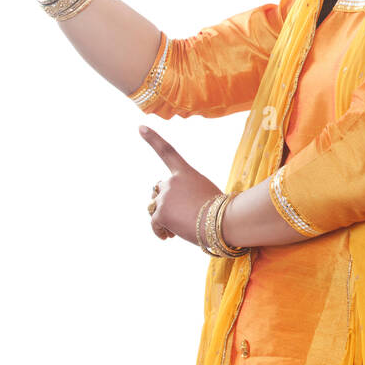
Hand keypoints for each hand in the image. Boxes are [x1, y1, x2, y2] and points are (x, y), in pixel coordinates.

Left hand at [140, 125, 222, 243]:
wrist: (223, 222)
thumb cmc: (219, 211)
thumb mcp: (204, 194)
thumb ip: (183, 195)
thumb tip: (161, 212)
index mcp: (185, 173)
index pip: (167, 152)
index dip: (153, 139)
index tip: (141, 127)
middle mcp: (171, 181)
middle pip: (159, 192)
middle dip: (166, 204)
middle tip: (184, 216)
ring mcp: (165, 196)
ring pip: (156, 210)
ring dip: (165, 220)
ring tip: (184, 226)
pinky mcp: (161, 212)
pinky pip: (154, 224)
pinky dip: (161, 232)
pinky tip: (170, 236)